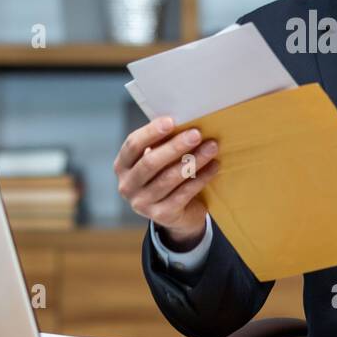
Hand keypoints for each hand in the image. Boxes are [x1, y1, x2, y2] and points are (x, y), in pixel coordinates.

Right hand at [114, 116, 219, 247]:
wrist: (176, 213)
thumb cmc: (166, 175)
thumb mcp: (159, 159)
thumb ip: (162, 143)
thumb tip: (184, 122)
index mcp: (122, 166)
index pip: (133, 145)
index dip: (151, 132)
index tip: (172, 121)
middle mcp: (127, 186)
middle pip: (150, 162)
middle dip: (175, 146)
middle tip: (197, 134)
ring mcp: (142, 203)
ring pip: (169, 178)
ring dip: (193, 161)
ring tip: (211, 147)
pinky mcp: (161, 215)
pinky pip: (183, 193)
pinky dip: (201, 178)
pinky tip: (214, 166)